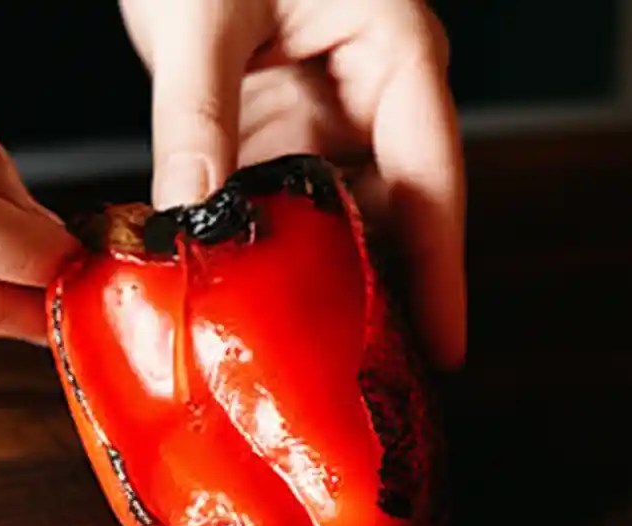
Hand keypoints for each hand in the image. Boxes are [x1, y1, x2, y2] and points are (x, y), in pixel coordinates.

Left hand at [120, 0, 466, 368]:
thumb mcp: (202, 17)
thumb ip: (196, 116)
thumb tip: (186, 216)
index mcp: (396, 52)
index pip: (433, 179)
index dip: (441, 272)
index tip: (444, 350)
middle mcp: (377, 88)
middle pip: (397, 212)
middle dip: (380, 293)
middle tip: (360, 382)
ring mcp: (331, 108)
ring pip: (343, 215)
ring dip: (318, 277)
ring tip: (300, 355)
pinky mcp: (285, 119)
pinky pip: (290, 198)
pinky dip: (271, 245)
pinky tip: (246, 293)